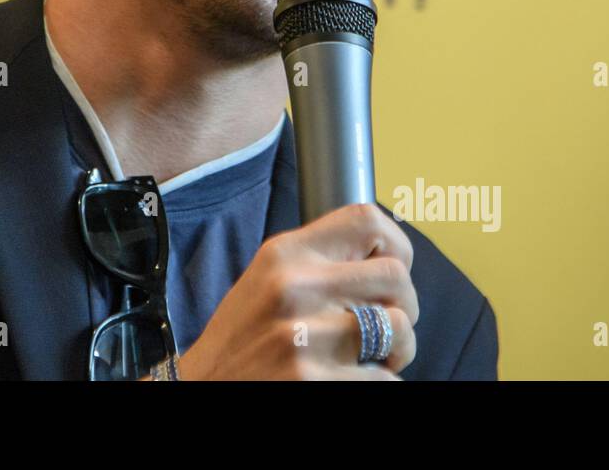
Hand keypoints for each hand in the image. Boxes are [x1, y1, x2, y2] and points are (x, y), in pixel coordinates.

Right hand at [176, 202, 417, 379]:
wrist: (203, 387)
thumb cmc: (244, 338)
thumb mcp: (268, 281)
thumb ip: (319, 264)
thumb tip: (387, 259)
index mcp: (284, 254)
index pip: (366, 221)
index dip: (397, 245)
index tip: (394, 271)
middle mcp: (295, 287)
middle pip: (396, 277)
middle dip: (405, 307)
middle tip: (384, 329)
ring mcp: (304, 336)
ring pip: (399, 330)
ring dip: (397, 351)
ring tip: (368, 359)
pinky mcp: (313, 380)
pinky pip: (385, 378)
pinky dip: (377, 381)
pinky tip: (348, 380)